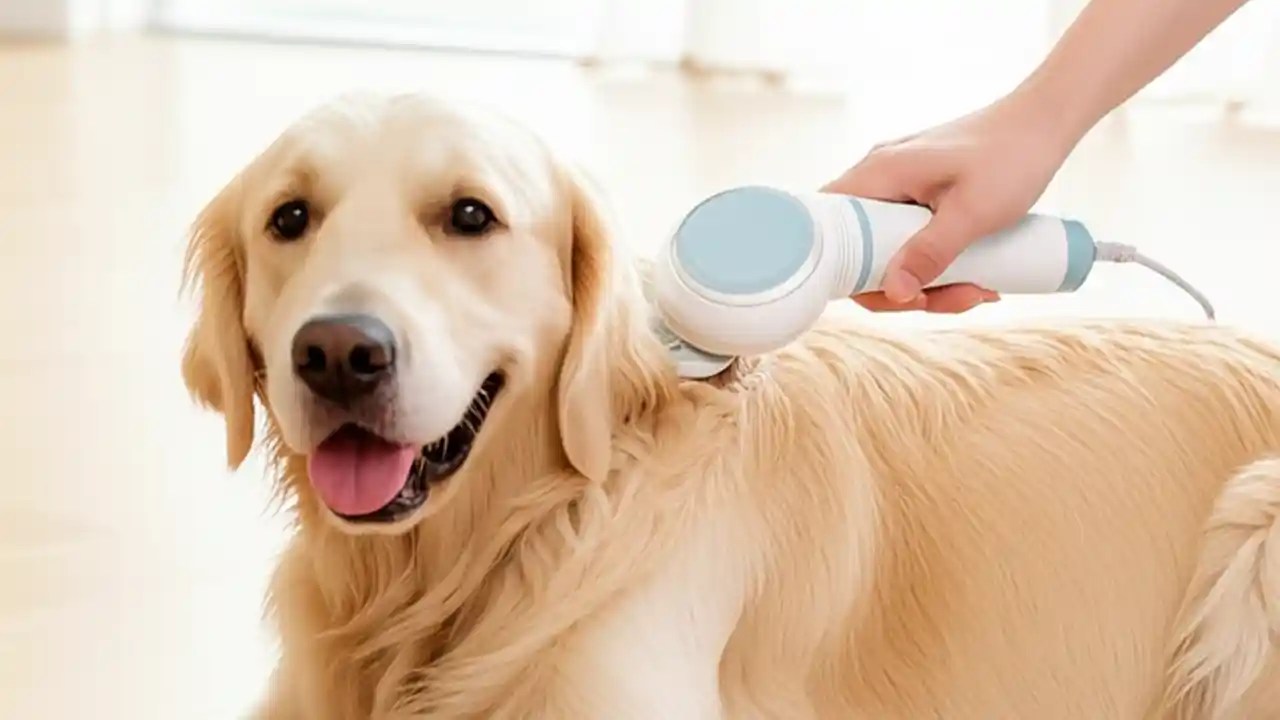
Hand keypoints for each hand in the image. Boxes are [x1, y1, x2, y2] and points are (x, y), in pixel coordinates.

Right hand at [823, 91, 1077, 312]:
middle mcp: (879, 176)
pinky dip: (935, 262)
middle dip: (903, 286)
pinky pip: (909, 237)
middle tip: (950, 298)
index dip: (849, 274)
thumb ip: (931, 252)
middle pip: (860, 250)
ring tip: (977, 289)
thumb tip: (893, 293)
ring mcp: (899, 184)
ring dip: (927, 280)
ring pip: (889, 249)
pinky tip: (973, 274)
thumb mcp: (974, 212)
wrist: (1046, 119)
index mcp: (880, 173)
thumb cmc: (1014, 154)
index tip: (898, 293)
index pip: (830, 230)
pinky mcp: (918, 191)